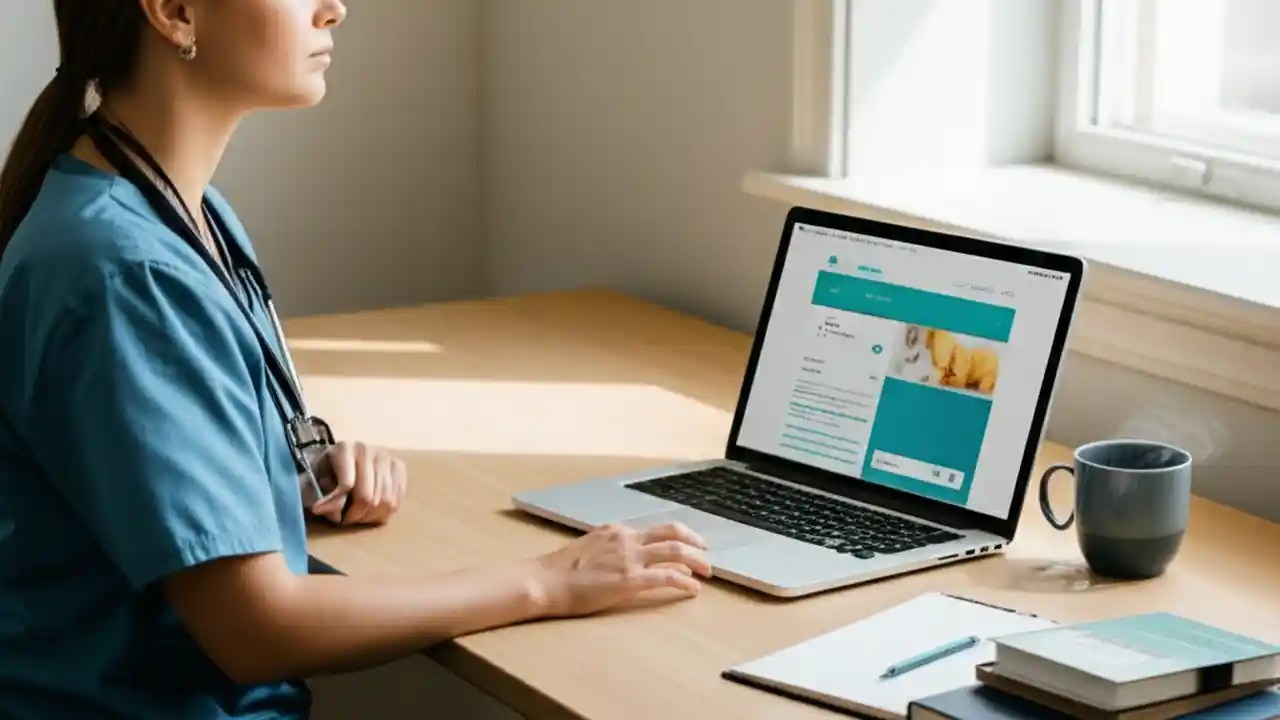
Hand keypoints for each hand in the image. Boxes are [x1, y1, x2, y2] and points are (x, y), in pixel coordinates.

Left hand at [309, 442, 407, 525]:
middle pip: (367, 497)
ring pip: (385, 502)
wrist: (345, 455)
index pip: (346, 485)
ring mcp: (387, 459)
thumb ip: (318, 494)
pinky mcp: (399, 469)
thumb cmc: (328, 468)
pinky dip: (384, 513)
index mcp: (345, 449)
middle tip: (344, 519)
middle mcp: (369, 450)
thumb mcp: (315, 477)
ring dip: (369, 517)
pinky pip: (397, 501)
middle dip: (354, 515)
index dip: (334, 504)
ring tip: (357, 516)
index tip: (320, 511)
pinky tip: (371, 512)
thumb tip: (330, 512)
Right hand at [532, 522, 711, 617]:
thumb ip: (613, 550)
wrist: (545, 582)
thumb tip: (633, 559)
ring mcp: (629, 558)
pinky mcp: (629, 580)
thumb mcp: (589, 549)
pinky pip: (667, 578)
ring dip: (696, 562)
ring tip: (706, 573)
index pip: (655, 529)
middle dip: (695, 543)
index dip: (677, 537)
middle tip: (706, 555)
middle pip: (672, 533)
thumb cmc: (560, 571)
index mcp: (616, 530)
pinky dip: (685, 582)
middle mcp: (626, 539)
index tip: (688, 545)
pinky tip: (692, 590)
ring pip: (676, 552)